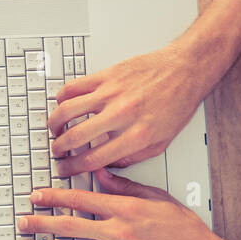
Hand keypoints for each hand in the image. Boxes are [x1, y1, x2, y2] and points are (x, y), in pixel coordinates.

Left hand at [16, 170, 226, 239]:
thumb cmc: (182, 229)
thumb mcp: (155, 198)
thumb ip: (124, 186)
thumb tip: (100, 172)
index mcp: (125, 209)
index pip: (81, 199)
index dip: (54, 196)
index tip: (37, 195)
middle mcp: (117, 232)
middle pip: (70, 225)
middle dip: (42, 221)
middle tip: (23, 219)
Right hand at [47, 39, 222, 176]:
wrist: (186, 70)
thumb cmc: (177, 103)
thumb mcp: (160, 143)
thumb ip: (131, 158)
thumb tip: (107, 165)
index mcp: (136, 135)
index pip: (92, 159)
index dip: (72, 168)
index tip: (65, 169)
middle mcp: (122, 114)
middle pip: (74, 137)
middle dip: (59, 149)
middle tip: (57, 151)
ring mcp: (112, 92)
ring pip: (67, 110)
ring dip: (54, 123)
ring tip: (55, 129)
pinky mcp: (107, 75)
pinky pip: (73, 87)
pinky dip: (62, 98)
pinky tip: (64, 104)